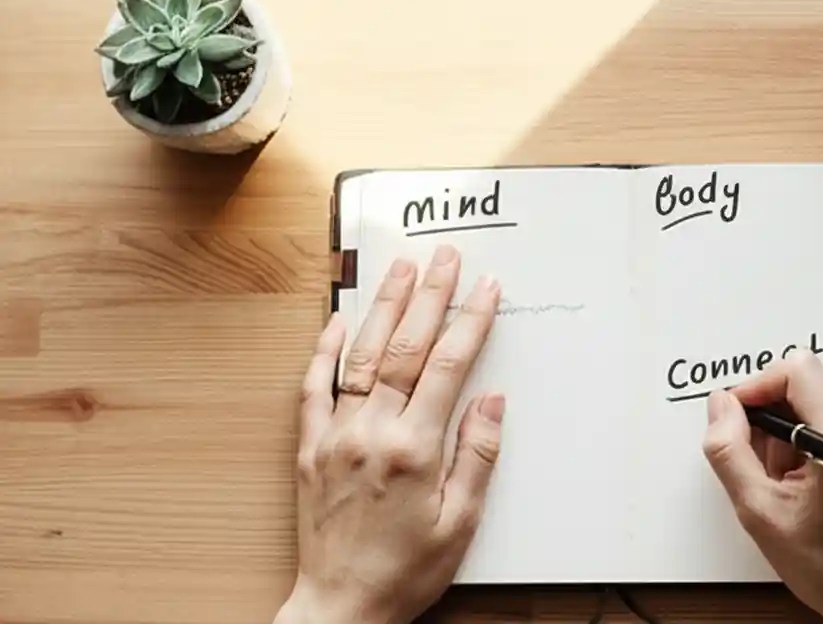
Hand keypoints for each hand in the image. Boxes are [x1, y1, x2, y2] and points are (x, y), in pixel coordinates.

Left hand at [275, 247, 502, 623]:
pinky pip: (313, 386)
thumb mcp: (460, 524)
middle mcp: (371, 432)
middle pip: (405, 347)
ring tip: (400, 269)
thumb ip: (476, 456)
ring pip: (359, 355)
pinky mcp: (309, 447)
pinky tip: (335, 320)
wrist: (340, 607)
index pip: (449, 366)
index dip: (470, 321)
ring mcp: (335, 435)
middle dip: (430, 296)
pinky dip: (323, 349)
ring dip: (383, 307)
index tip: (486, 288)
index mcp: (414, 449)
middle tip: (445, 257)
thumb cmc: (404, 572)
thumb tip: (491, 401)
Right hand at [702, 352, 822, 622]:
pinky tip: (805, 481)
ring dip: (787, 434)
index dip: (756, 386)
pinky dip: (807, 442)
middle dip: (770, 419)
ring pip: (812, 403)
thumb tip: (720, 407)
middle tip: (763, 466)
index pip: (796, 370)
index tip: (736, 415)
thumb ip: (730, 451)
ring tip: (788, 482)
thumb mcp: (760, 512)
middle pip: (802, 386)